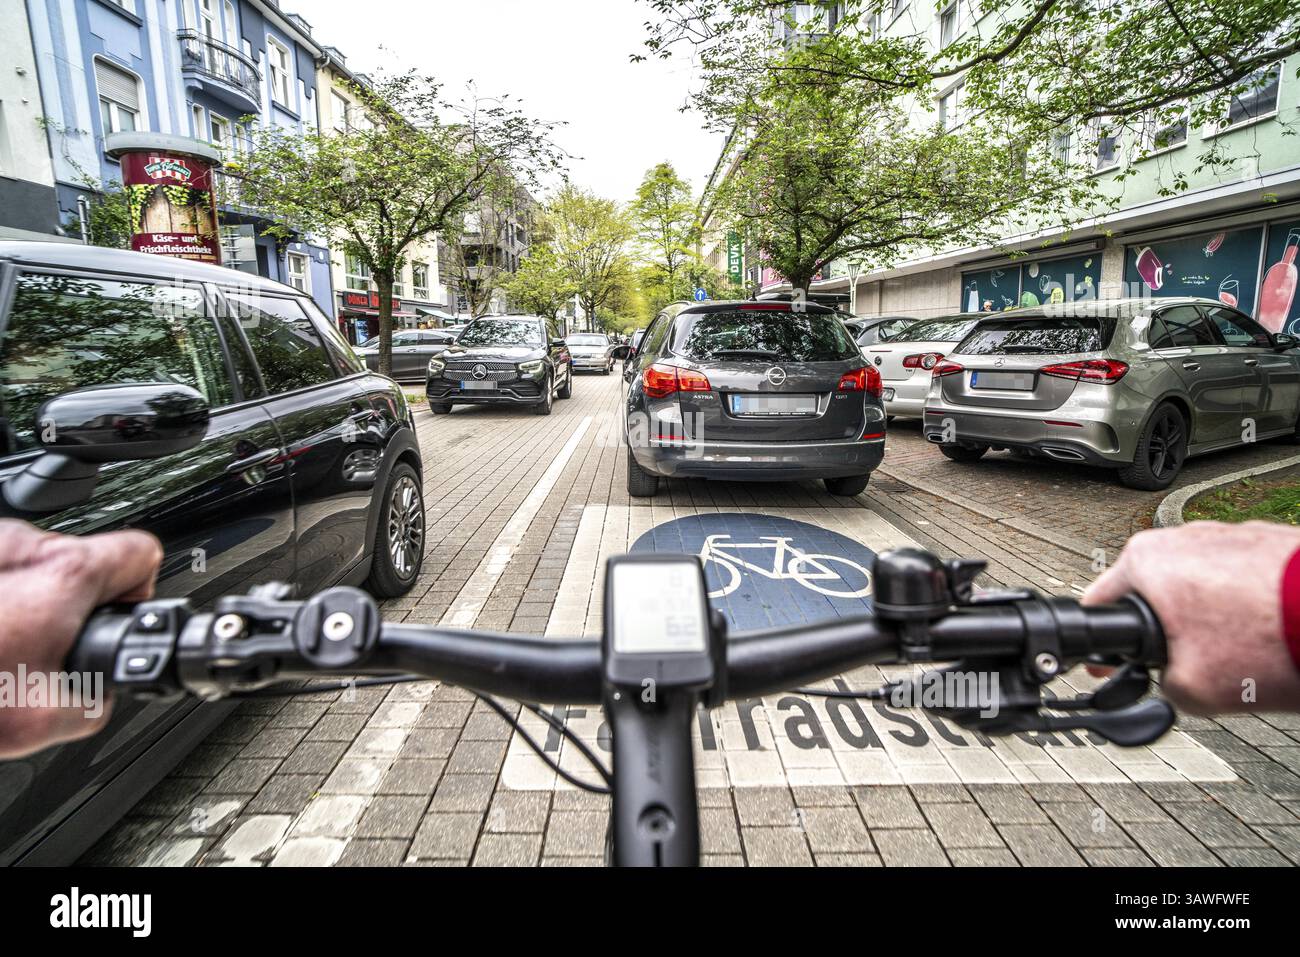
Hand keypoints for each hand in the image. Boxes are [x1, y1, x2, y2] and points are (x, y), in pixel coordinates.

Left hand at [0, 520, 162, 757]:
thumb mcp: (46, 721)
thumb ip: (97, 698)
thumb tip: (100, 692)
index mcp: (63, 574)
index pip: (140, 553)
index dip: (136, 591)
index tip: (113, 617)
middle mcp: (22, 547)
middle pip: (77, 565)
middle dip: (65, 607)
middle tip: (36, 653)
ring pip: (26, 571)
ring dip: (19, 605)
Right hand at [1083, 520, 1299, 714]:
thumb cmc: (1271, 638)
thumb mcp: (1192, 688)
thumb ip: (1164, 683)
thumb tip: (1174, 682)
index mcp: (1144, 562)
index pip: (1099, 606)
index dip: (1107, 648)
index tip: (1113, 666)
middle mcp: (1181, 538)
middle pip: (1154, 596)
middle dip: (1170, 632)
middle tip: (1194, 664)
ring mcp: (1228, 534)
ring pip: (1200, 588)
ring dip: (1212, 618)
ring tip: (1243, 651)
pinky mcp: (1268, 541)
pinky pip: (1242, 581)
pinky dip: (1249, 606)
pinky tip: (1267, 635)